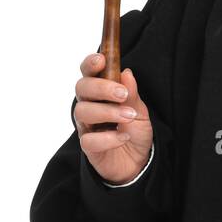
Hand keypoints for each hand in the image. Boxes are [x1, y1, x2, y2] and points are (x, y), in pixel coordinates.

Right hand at [73, 52, 154, 183]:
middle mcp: (89, 106)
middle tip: (122, 94)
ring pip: (83, 112)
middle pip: (82, 88)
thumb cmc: (134, 130)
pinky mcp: (88, 147)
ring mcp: (86, 126)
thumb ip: (132, 94)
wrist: (138, 161)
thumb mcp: (140, 111)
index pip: (88, 73)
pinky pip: (89, 140)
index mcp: (100, 93)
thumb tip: (126, 73)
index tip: (101, 59)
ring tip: (129, 116)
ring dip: (107, 111)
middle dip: (101, 88)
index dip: (90, 64)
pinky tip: (124, 136)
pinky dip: (109, 138)